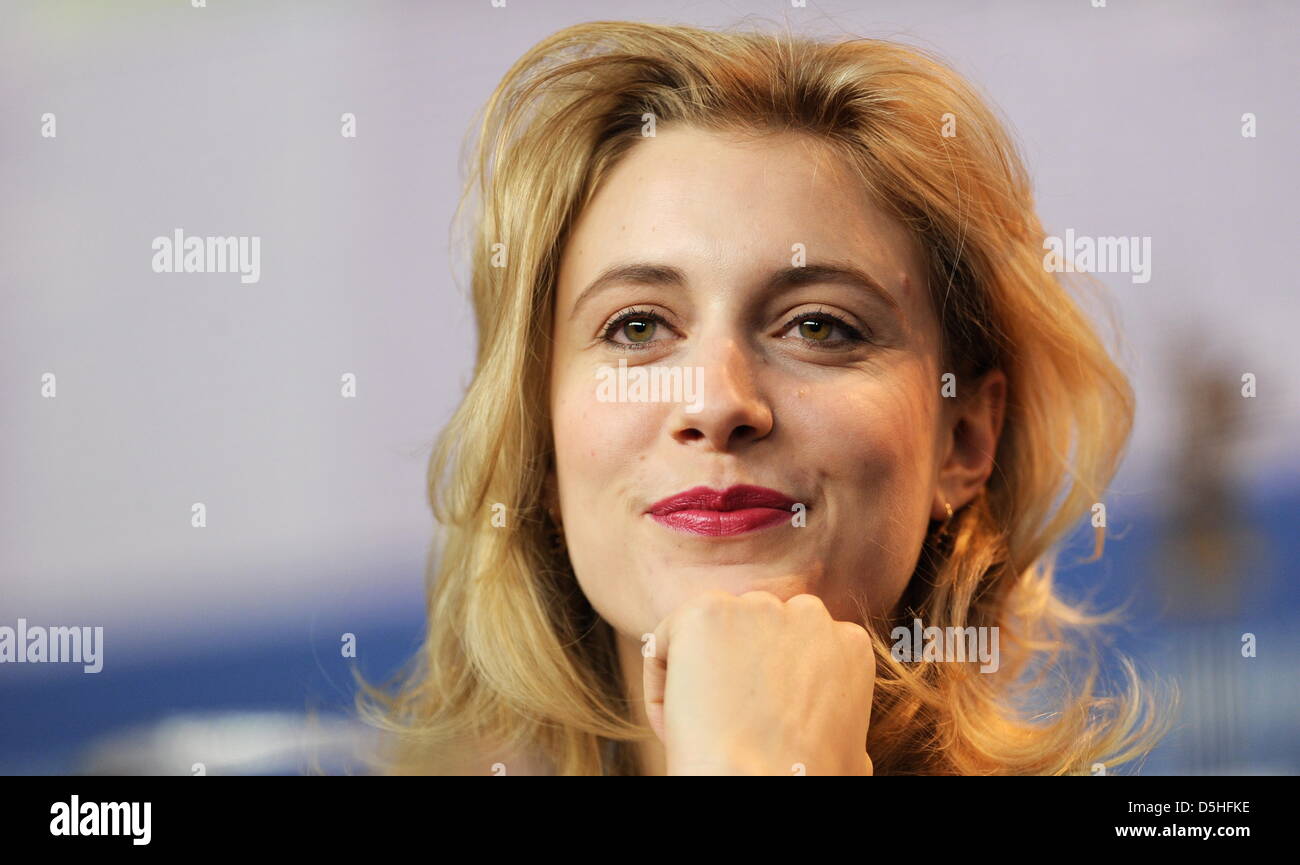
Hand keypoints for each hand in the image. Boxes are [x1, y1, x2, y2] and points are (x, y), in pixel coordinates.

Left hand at [642, 589, 874, 774]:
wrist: (759, 784)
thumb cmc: (805, 781)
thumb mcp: (849, 751)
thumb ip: (843, 721)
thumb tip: (843, 742)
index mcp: (848, 642)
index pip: (797, 645)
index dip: (773, 685)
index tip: (761, 720)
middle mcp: (808, 613)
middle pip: (755, 629)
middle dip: (737, 666)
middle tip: (725, 718)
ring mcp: (756, 607)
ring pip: (710, 633)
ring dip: (698, 672)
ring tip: (701, 723)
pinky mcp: (706, 612)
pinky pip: (666, 640)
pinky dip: (661, 677)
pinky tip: (675, 716)